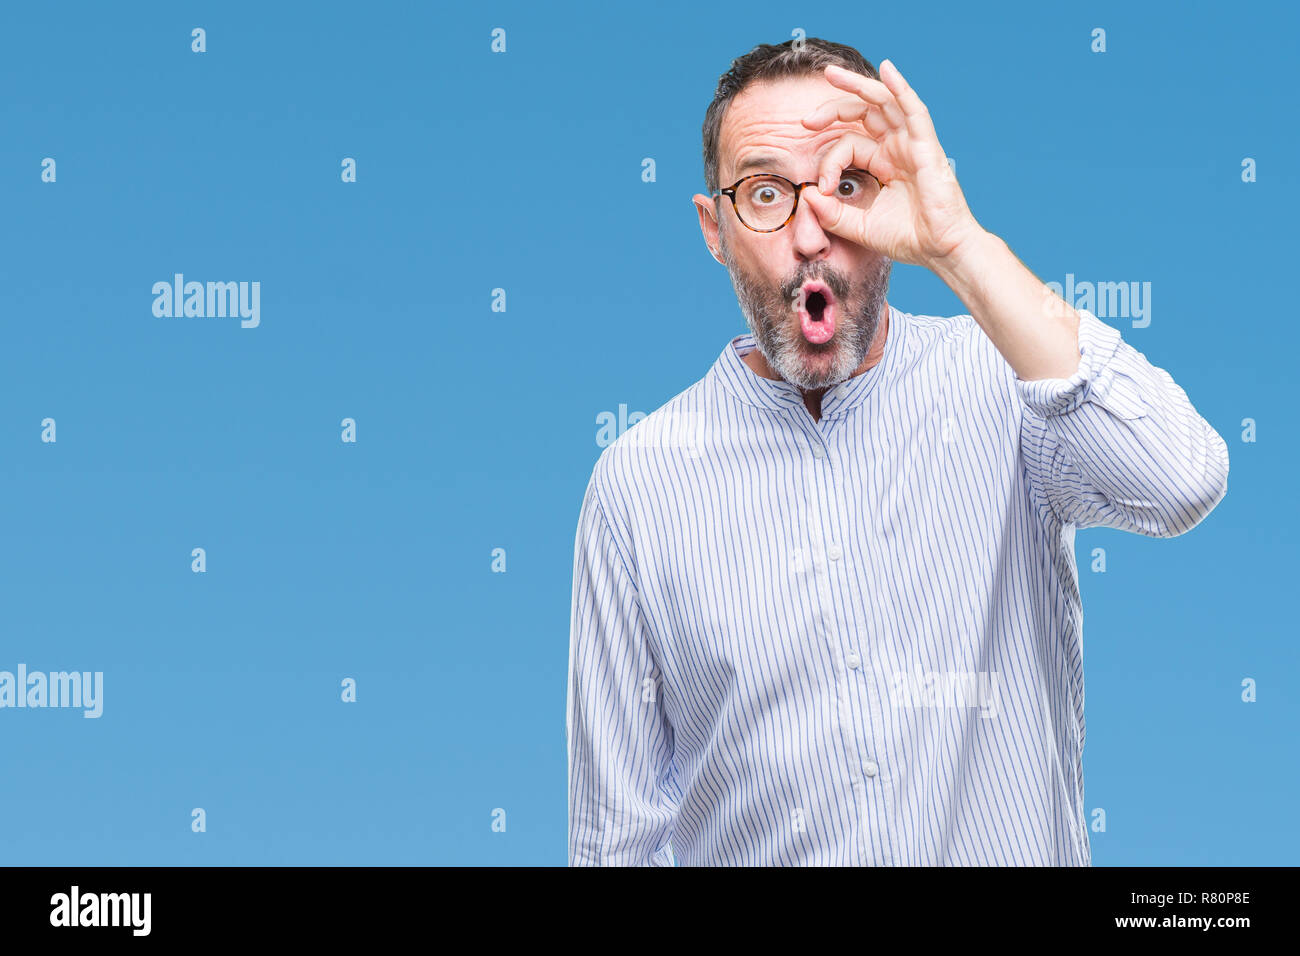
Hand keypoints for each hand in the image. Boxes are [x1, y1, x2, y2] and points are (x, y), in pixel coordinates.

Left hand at [800, 59, 982, 268]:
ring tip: (831, 75)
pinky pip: (914, 109)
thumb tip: (806, 195)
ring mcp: (912, 143)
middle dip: (832, 109)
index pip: (847, 145)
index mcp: (881, 162)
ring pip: (884, 102)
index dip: (828, 161)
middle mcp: (896, 147)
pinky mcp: (927, 146)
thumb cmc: (906, 238)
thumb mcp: (858, 226)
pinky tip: (887, 69)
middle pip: (862, 112)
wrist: (939, 250)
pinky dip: (900, 88)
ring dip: (858, 85)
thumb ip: (831, 213)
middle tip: (806, 121)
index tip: (820, 187)